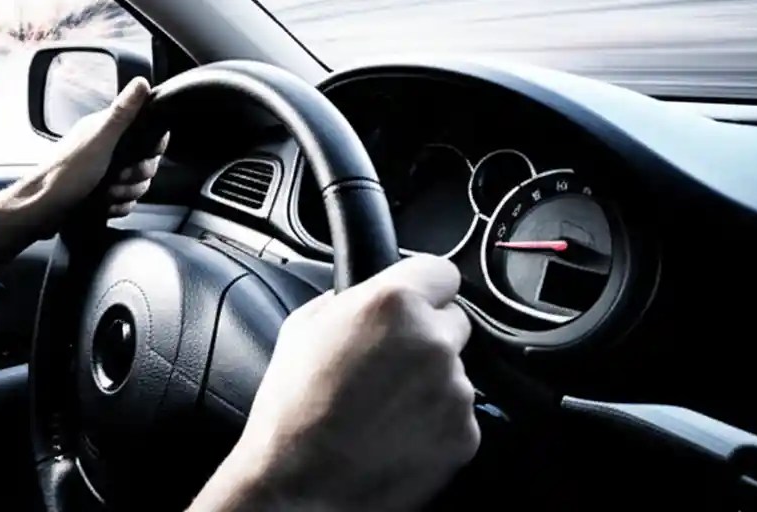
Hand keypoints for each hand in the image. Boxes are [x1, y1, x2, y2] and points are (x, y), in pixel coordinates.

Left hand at [34, 77, 168, 218]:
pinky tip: (106, 205)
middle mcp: (106, 147)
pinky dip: (118, 205)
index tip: (141, 158)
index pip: (146, 132)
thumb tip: (141, 83)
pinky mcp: (101, 191)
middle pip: (145, 162)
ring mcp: (104, 170)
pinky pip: (125, 200)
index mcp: (106, 129)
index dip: (151, 148)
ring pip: (136, 183)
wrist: (43, 209)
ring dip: (126, 193)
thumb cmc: (65, 174)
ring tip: (108, 194)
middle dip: (136, 177)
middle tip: (120, 178)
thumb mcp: (99, 141)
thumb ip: (122, 114)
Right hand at [192, 255, 478, 511]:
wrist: (298, 484)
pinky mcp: (465, 434)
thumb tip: (364, 293)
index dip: (425, 287)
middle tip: (388, 362)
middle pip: (453, 322)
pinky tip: (394, 431)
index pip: (441, 272)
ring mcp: (454, 391)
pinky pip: (457, 414)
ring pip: (454, 371)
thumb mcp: (302, 328)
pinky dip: (435, 421)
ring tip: (382, 405)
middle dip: (427, 336)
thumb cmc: (292, 410)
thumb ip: (347, 300)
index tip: (417, 300)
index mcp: (393, 303)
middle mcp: (432, 341)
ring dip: (429, 381)